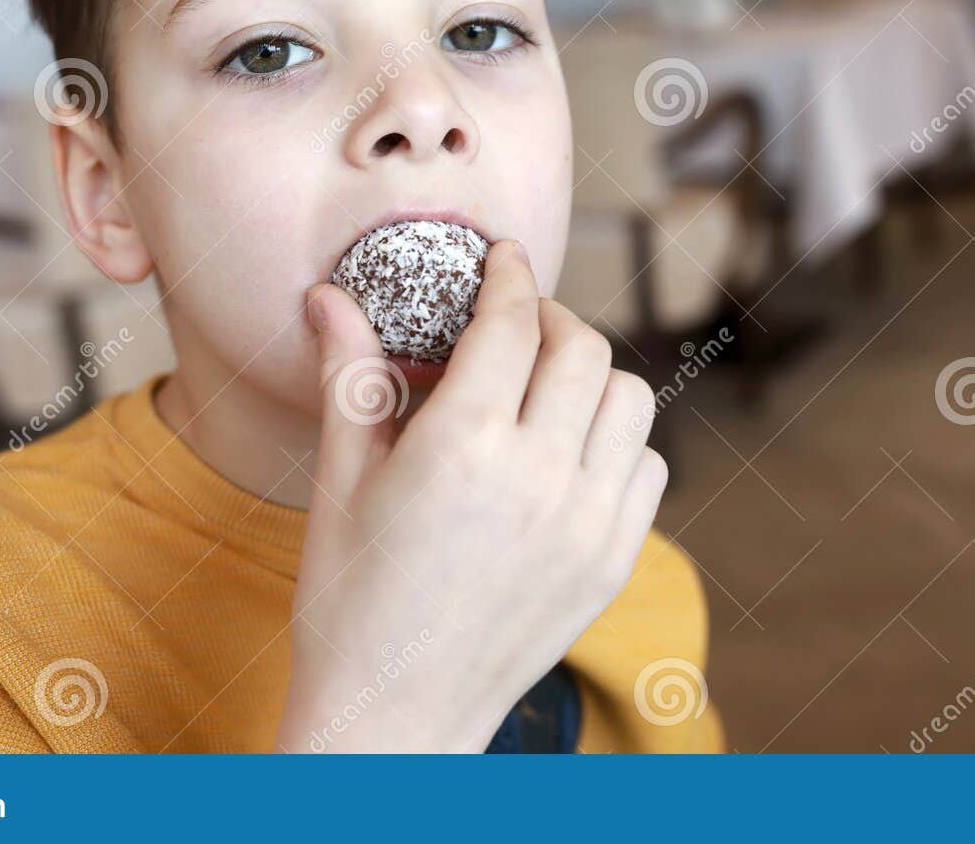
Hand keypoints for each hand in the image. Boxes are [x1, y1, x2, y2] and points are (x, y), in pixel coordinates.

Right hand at [274, 240, 666, 751]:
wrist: (394, 715)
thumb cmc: (349, 599)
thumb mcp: (340, 481)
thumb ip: (350, 377)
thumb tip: (328, 296)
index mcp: (461, 446)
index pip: (511, 322)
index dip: (508, 275)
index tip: (502, 258)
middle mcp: (539, 476)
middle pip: (581, 347)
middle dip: (549, 318)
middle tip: (516, 323)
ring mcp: (587, 523)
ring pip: (630, 398)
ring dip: (591, 375)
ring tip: (545, 387)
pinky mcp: (612, 562)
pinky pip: (647, 465)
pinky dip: (617, 441)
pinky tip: (568, 452)